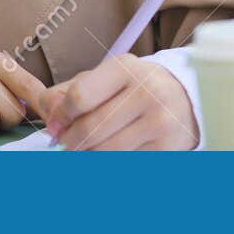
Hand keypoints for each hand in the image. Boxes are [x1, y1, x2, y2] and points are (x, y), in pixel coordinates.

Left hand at [39, 54, 198, 150]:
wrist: (185, 98)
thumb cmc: (134, 87)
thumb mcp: (105, 77)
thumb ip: (69, 91)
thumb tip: (48, 113)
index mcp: (125, 68)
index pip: (80, 96)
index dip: (61, 116)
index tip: (55, 126)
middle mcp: (147, 92)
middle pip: (91, 128)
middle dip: (69, 142)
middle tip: (64, 145)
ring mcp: (160, 122)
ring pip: (106, 152)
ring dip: (86, 157)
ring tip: (82, 152)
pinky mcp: (168, 148)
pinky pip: (125, 164)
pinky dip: (108, 165)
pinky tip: (105, 158)